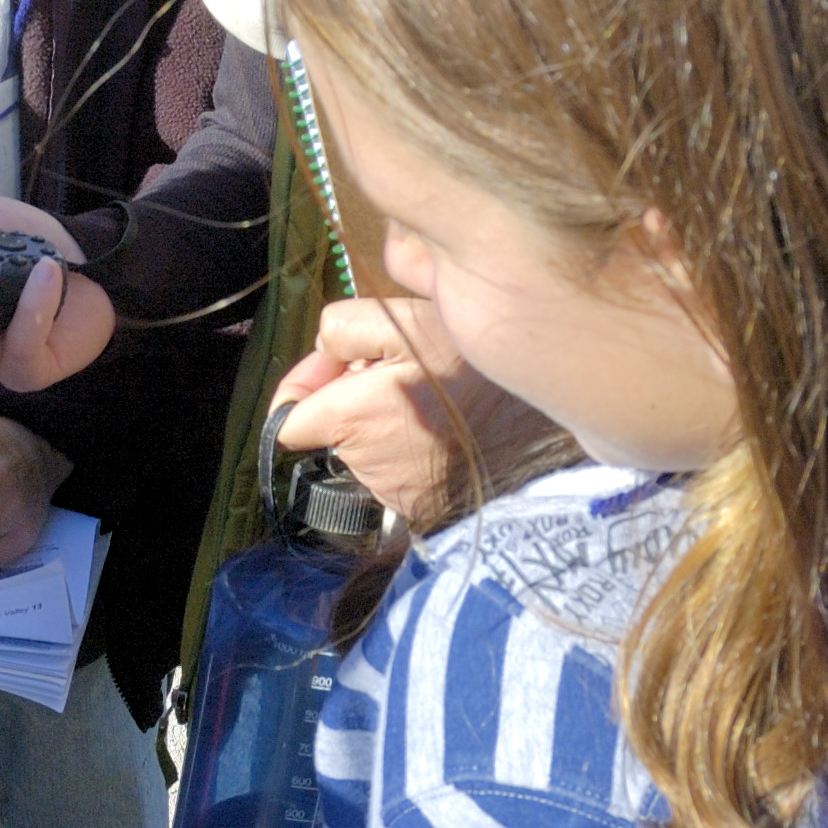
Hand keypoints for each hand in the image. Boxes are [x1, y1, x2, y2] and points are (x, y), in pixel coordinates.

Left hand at [272, 297, 548, 514]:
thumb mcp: (407, 321)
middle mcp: (362, 464)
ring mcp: (394, 492)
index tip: (335, 364)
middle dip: (353, 394)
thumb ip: (345, 328)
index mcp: (347, 419)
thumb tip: (325, 348)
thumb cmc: (471, 373)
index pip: (286, 419)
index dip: (304, 385)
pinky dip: (412, 444)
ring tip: (432, 394)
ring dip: (384, 419)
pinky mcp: (424, 506)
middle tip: (402, 366)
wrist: (540, 441)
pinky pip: (399, 467)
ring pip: (367, 445)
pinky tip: (446, 423)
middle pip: (332, 425)